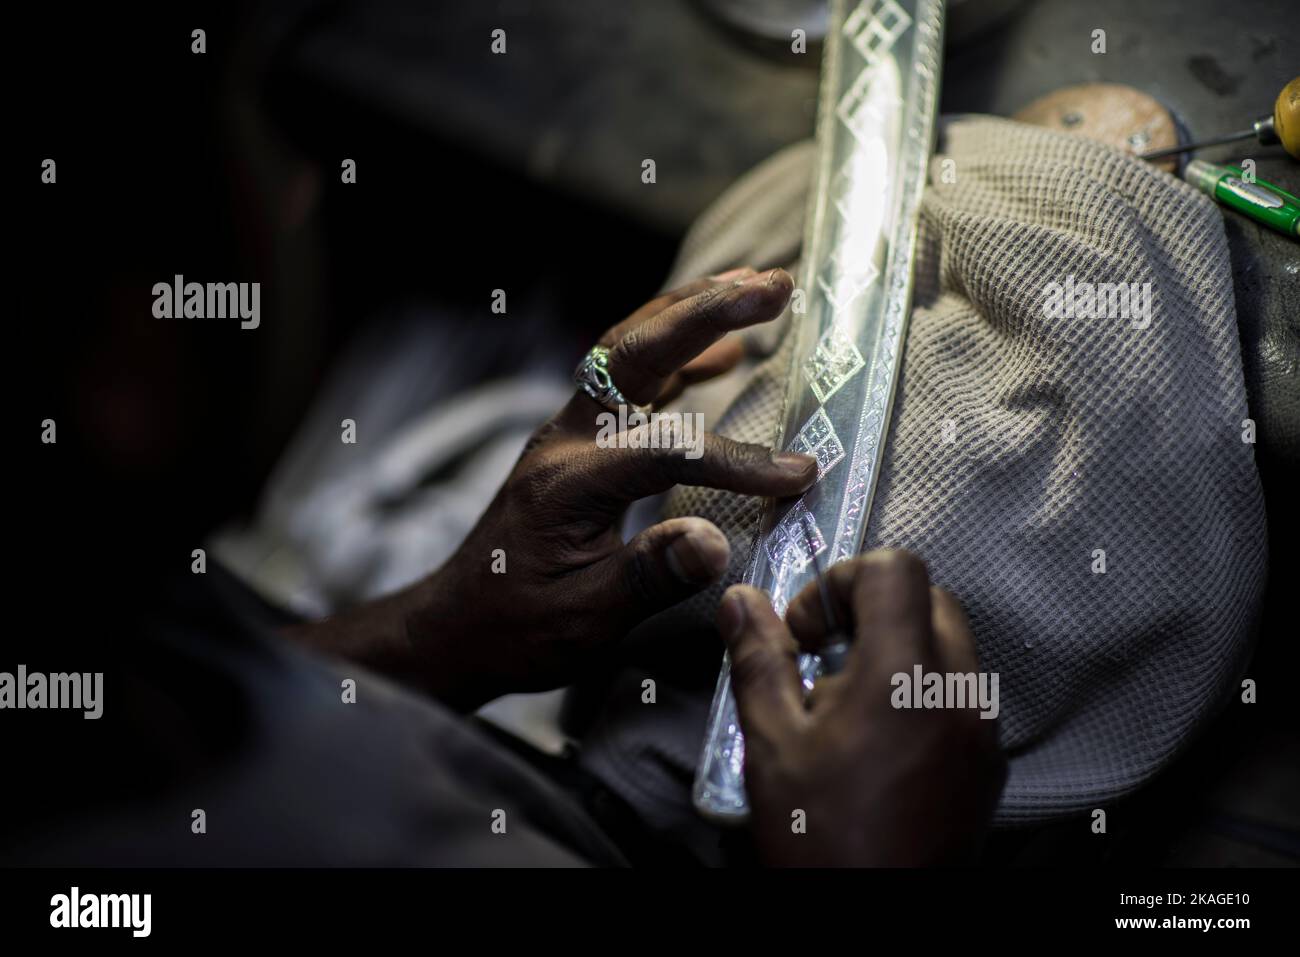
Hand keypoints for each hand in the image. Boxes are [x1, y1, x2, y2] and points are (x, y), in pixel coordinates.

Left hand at [287, 268, 817, 709]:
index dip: (737, 460)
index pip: (665, 451)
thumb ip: (649, 577)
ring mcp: (568, 431)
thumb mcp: (585, 620)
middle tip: (774, 284)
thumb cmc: (519, 628)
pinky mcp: (578, 439)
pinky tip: (722, 351)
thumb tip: (716, 543)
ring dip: (691, 312)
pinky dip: (676, 352)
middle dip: (705, 313)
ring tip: (756, 286)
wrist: (459, 623)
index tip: (800, 474)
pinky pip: (628, 377)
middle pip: (634, 354)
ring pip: (629, 349)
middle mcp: (565, 439)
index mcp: (568, 483)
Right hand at [717, 550, 1005, 865]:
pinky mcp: (988, 761)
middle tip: (823, 655)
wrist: (878, 922)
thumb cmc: (824, 840)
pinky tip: (878, 740)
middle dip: (871, 610)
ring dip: (898, 649)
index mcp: (903, 677)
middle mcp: (959, 693)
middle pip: (929, 597)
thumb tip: (742, 604)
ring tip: (847, 705)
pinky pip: (962, 694)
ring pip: (949, 645)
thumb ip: (759, 660)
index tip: (808, 626)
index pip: (895, 569)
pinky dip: (922, 691)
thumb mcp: (771, 743)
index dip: (842, 580)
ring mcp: (982, 729)